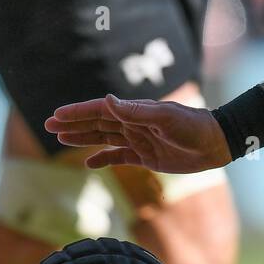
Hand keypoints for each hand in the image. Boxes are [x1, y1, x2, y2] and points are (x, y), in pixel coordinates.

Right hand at [44, 95, 230, 173]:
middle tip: (48, 125)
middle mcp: (133, 124)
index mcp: (134, 112)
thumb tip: (107, 100)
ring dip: (82, 138)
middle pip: (96, 123)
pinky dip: (103, 159)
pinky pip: (118, 157)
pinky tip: (89, 164)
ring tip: (60, 139)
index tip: (56, 115)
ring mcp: (138, 140)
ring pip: (103, 138)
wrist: (215, 144)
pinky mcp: (145, 156)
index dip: (77, 112)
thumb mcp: (164, 118)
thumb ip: (135, 111)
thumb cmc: (193, 127)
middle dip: (72, 124)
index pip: (99, 110)